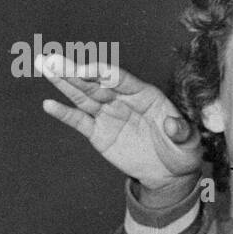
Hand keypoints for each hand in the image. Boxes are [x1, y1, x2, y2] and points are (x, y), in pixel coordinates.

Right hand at [41, 57, 201, 188]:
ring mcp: (109, 115)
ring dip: (63, 82)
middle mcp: (123, 100)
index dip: (103, 72)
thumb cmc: (181, 151)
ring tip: (44, 67)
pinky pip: (79, 121)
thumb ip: (181, 131)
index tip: (87, 69)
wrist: (169, 173)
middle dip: (73, 71)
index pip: (120, 79)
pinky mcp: (99, 133)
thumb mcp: (188, 142)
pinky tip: (48, 104)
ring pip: (83, 96)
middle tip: (51, 60)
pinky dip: (64, 113)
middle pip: (95, 83)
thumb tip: (172, 124)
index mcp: (145, 95)